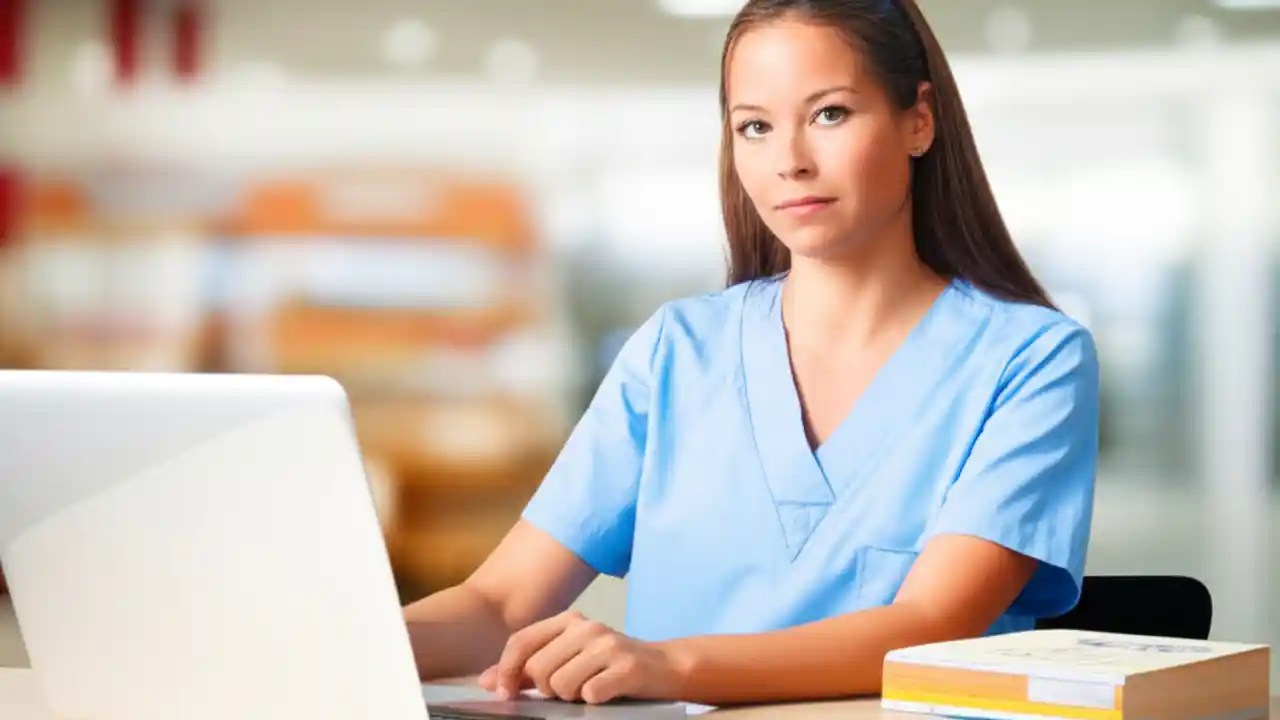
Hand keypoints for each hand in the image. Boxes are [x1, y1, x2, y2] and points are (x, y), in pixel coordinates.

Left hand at [477, 610, 689, 704]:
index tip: (505, 693)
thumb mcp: (569, 658)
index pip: (521, 641)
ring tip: (589, 688)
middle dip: (547, 689)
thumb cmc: (611, 665)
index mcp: (568, 620)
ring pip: (561, 685)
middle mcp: (586, 627)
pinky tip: (607, 692)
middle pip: (539, 669)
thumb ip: (528, 668)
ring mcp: (607, 645)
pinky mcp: (625, 667)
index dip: (507, 670)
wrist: (665, 667)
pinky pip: (589, 694)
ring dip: (571, 697)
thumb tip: (485, 680)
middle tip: (569, 689)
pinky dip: (594, 700)